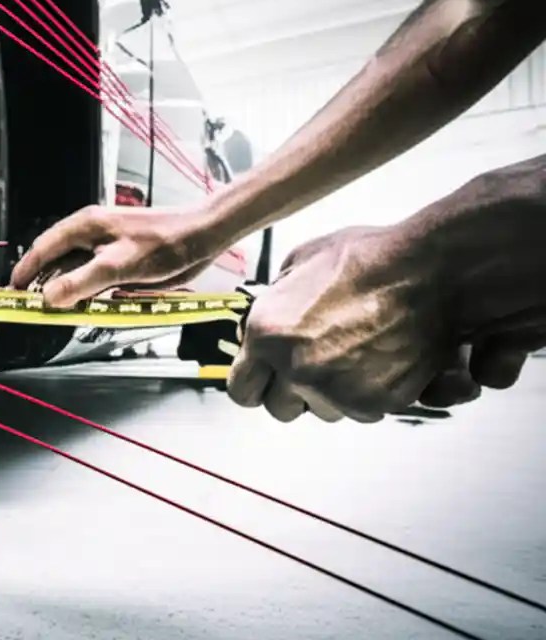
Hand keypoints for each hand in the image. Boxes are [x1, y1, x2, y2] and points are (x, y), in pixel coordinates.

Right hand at [9, 205, 217, 306]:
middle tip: (31, 310)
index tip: (10, 294)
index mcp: (83, 227)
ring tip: (57, 315)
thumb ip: (80, 283)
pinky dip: (87, 295)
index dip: (24, 272)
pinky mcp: (119, 262)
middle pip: (55, 263)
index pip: (41, 249)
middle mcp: (90, 235)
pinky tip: (88, 309)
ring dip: (66, 293)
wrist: (202, 237)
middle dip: (42, 286)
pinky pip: (94, 280)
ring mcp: (105, 249)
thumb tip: (47, 299)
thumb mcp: (118, 266)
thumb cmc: (163, 244)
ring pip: (74, 273)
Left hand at [227, 225, 456, 422]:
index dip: (256, 384)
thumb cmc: (368, 259)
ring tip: (354, 356)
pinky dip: (367, 394)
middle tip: (316, 367)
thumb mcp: (299, 262)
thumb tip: (269, 323)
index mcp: (265, 332)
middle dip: (294, 392)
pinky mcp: (372, 402)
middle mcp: (293, 367)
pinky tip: (378, 361)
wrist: (429, 271)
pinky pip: (360, 412)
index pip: (241, 389)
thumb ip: (275, 302)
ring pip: (322, 411)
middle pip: (279, 408)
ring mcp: (332, 389)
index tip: (267, 381)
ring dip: (332, 393)